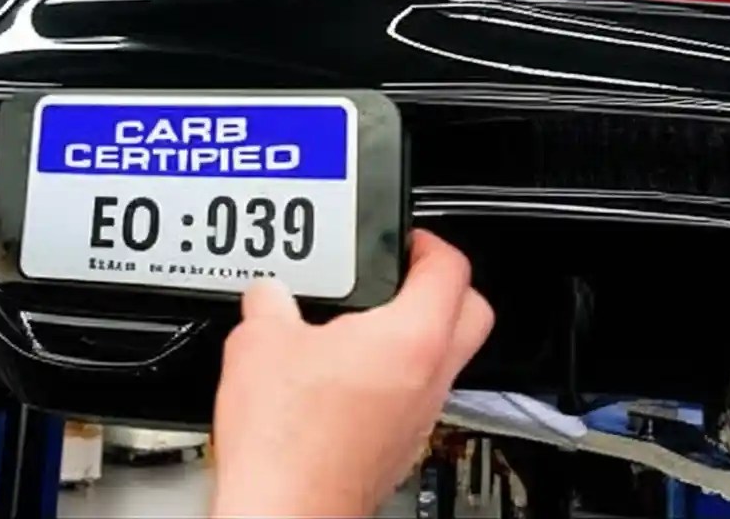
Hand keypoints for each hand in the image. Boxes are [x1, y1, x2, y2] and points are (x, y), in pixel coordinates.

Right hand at [211, 229, 493, 517]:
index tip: (407, 238)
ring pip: (444, 360)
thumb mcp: (259, 342)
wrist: (287, 509)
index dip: (430, 242)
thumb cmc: (288, 440)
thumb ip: (270, 302)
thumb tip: (268, 294)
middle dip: (443, 287)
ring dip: (416, 335)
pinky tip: (341, 377)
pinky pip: (413, 397)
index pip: (450, 269)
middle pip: (471, 314)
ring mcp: (419, 416)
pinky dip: (392, 377)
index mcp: (411, 338)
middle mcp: (429, 378)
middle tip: (403, 274)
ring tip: (363, 321)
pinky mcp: (398, 446)